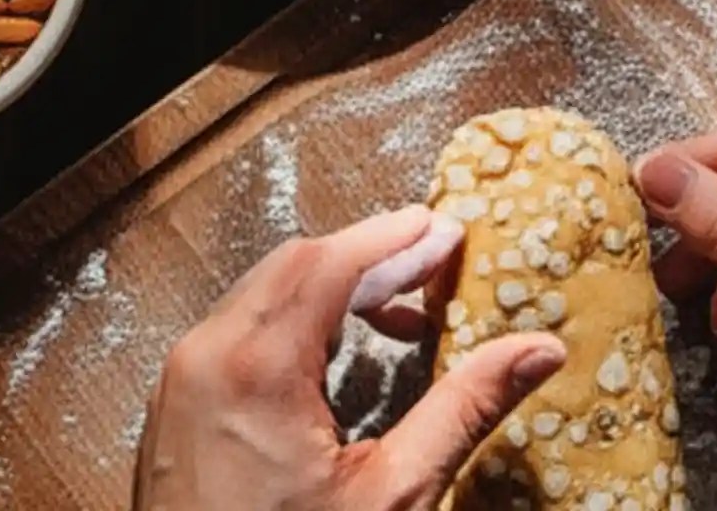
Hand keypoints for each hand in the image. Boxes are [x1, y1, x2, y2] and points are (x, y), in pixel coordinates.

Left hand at [133, 205, 565, 510]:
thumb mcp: (392, 494)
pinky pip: (239, 329)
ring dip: (333, 286)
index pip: (331, 262)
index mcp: (256, 369)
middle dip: (369, 255)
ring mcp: (183, 382)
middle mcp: (207, 357)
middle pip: (296, 265)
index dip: (394, 239)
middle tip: (432, 262)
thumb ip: (464, 409)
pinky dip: (295, 318)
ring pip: (264, 292)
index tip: (445, 232)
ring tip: (400, 314)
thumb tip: (538, 351)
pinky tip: (338, 351)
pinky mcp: (177, 407)